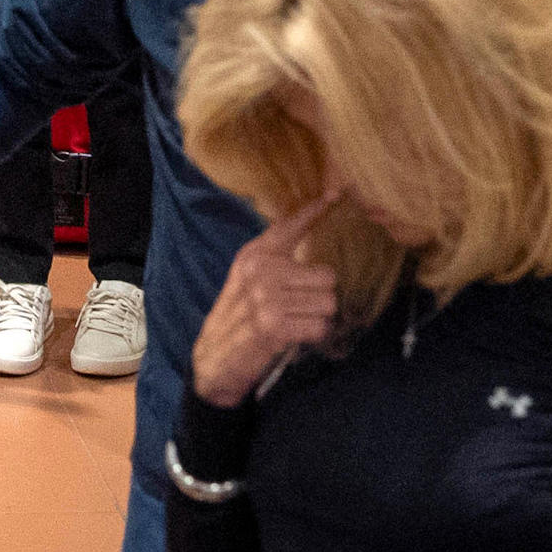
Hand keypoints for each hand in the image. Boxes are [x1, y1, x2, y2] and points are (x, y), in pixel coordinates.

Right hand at [190, 187, 344, 407]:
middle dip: (321, 296)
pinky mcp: (274, 326)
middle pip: (327, 276)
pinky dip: (313, 335)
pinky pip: (320, 326)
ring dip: (318, 318)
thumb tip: (314, 251)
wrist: (214, 358)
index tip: (337, 193)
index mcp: (255, 254)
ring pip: (328, 303)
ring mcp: (266, 298)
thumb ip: (276, 260)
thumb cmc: (239, 316)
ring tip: (296, 322)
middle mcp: (261, 271)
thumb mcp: (249, 278)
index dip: (315, 209)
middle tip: (300, 307)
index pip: (290, 226)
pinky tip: (295, 337)